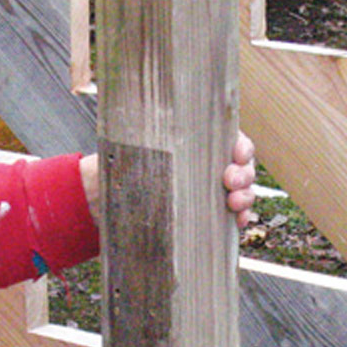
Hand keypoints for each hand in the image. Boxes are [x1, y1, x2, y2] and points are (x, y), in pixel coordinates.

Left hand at [75, 132, 259, 229]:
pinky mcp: (205, 216)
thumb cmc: (116, 166)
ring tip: (234, 204)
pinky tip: (237, 222)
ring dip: (245, 197)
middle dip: (244, 174)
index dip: (242, 147)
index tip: (237, 155)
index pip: (230, 139)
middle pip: (242, 166)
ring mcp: (208, 191)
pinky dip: (239, 219)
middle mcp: (206, 164)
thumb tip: (144, 124)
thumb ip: (143, 140)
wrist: (101, 199)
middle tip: (230, 181)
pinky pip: (231, 217)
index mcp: (195, 142)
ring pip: (242, 191)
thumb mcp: (129, 147)